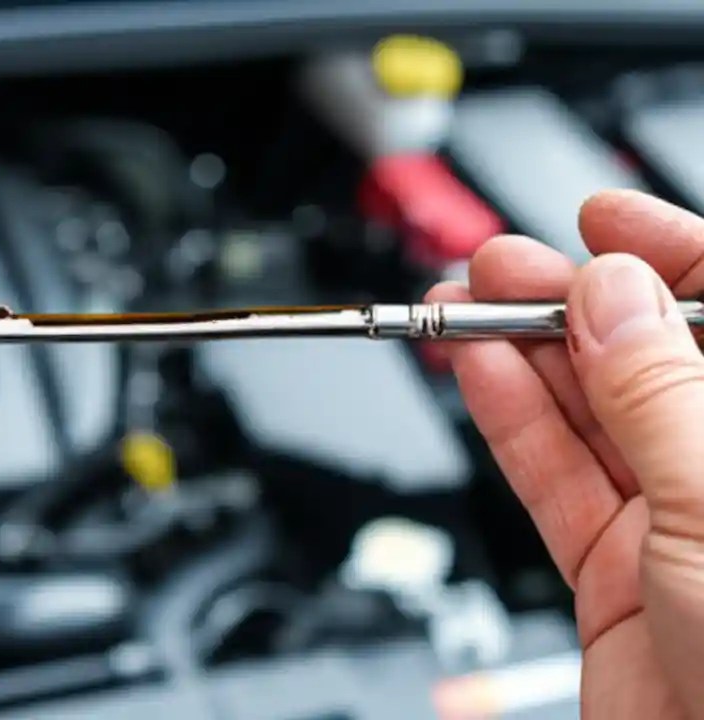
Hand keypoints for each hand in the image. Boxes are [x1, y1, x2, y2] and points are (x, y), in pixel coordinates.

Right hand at [428, 190, 703, 718]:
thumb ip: (659, 395)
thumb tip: (612, 296)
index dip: (669, 252)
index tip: (599, 215)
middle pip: (648, 357)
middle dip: (570, 300)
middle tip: (496, 265)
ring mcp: (677, 523)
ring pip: (590, 414)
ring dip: (521, 355)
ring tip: (458, 307)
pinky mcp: (615, 571)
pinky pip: (556, 479)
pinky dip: (511, 424)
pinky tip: (476, 374)